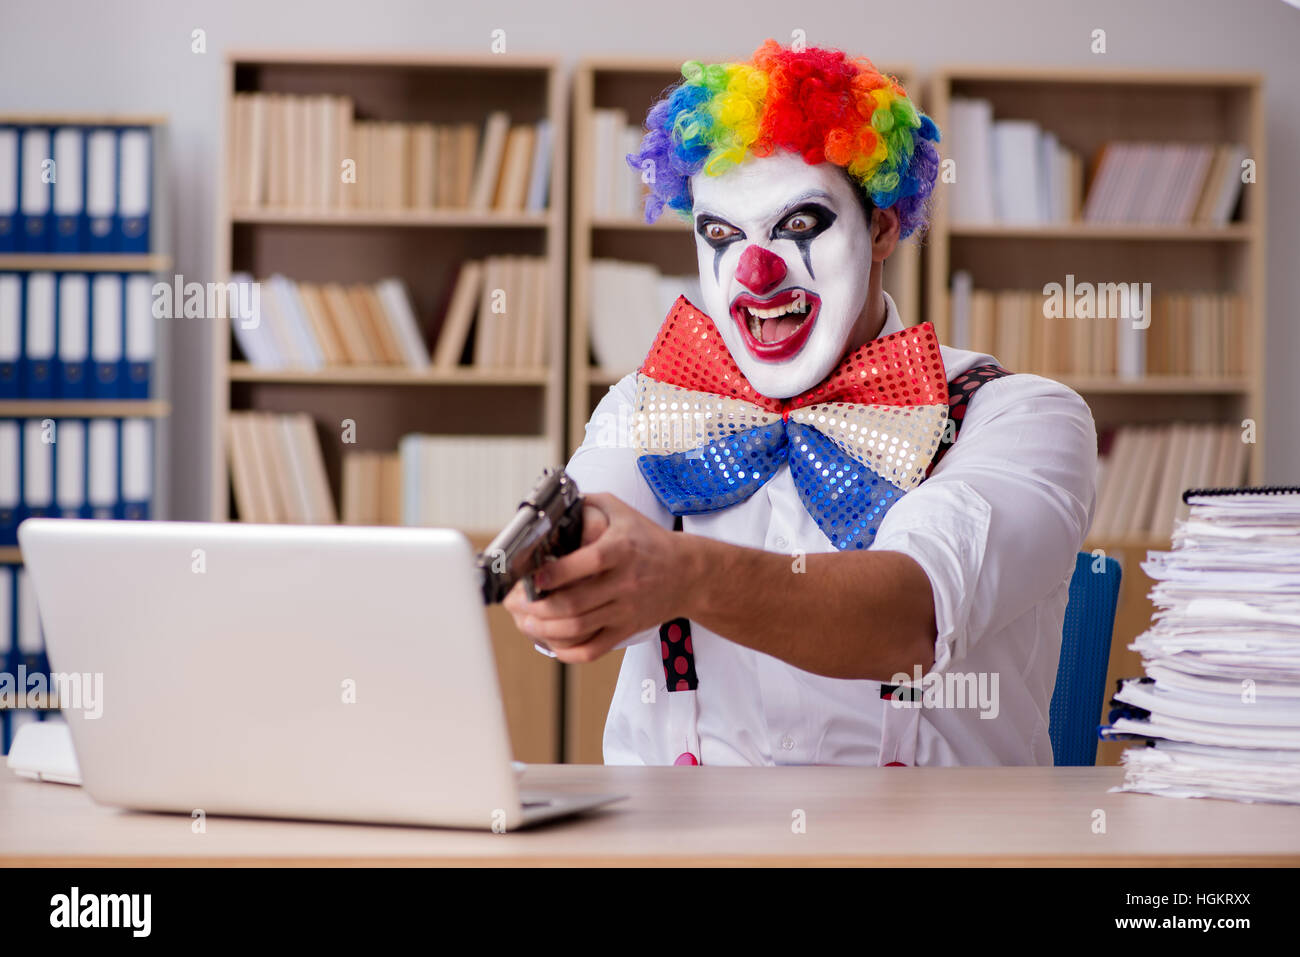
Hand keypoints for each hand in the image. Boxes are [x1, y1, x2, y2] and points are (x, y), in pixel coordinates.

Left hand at [503, 492, 687, 662]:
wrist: (687, 573)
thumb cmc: (648, 540)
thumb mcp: (621, 511)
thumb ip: (588, 504)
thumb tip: (553, 505)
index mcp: (622, 550)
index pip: (590, 562)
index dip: (557, 572)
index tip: (534, 576)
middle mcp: (624, 582)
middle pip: (575, 603)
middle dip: (537, 607)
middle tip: (515, 602)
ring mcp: (624, 610)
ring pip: (579, 629)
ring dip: (544, 630)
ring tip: (524, 621)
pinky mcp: (625, 630)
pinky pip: (593, 650)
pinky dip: (567, 651)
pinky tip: (550, 641)